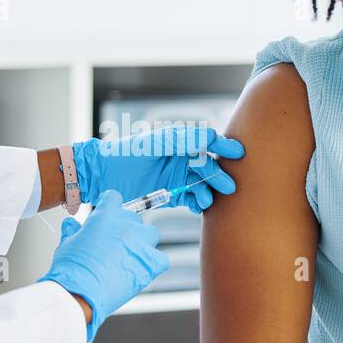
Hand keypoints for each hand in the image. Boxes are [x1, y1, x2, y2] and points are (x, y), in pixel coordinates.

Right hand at [39, 190, 169, 340]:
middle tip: (115, 244)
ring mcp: (141, 243)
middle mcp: (126, 226)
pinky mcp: (151, 263)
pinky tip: (141, 269)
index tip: (109, 214)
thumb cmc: (72, 270)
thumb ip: (72, 230)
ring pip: (151, 234)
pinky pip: (161, 258)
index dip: (110, 206)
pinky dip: (154, 263)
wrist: (80, 293)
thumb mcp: (67, 244)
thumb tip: (71, 224)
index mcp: (105, 216)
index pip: (114, 198)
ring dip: (142, 242)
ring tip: (129, 257)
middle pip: (134, 218)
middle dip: (125, 228)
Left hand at [73, 126, 244, 213]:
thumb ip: (182, 140)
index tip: (238, 154)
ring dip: (208, 191)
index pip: (209, 143)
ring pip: (202, 184)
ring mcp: (179, 178)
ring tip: (208, 199)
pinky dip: (198, 203)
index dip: (224, 147)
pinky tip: (200, 206)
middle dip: (219, 175)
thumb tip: (210, 136)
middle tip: (229, 186)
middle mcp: (183, 159)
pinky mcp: (173, 195)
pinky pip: (191, 199)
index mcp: (181, 142)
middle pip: (209, 166)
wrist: (104, 176)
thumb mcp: (155, 144)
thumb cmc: (127, 154)